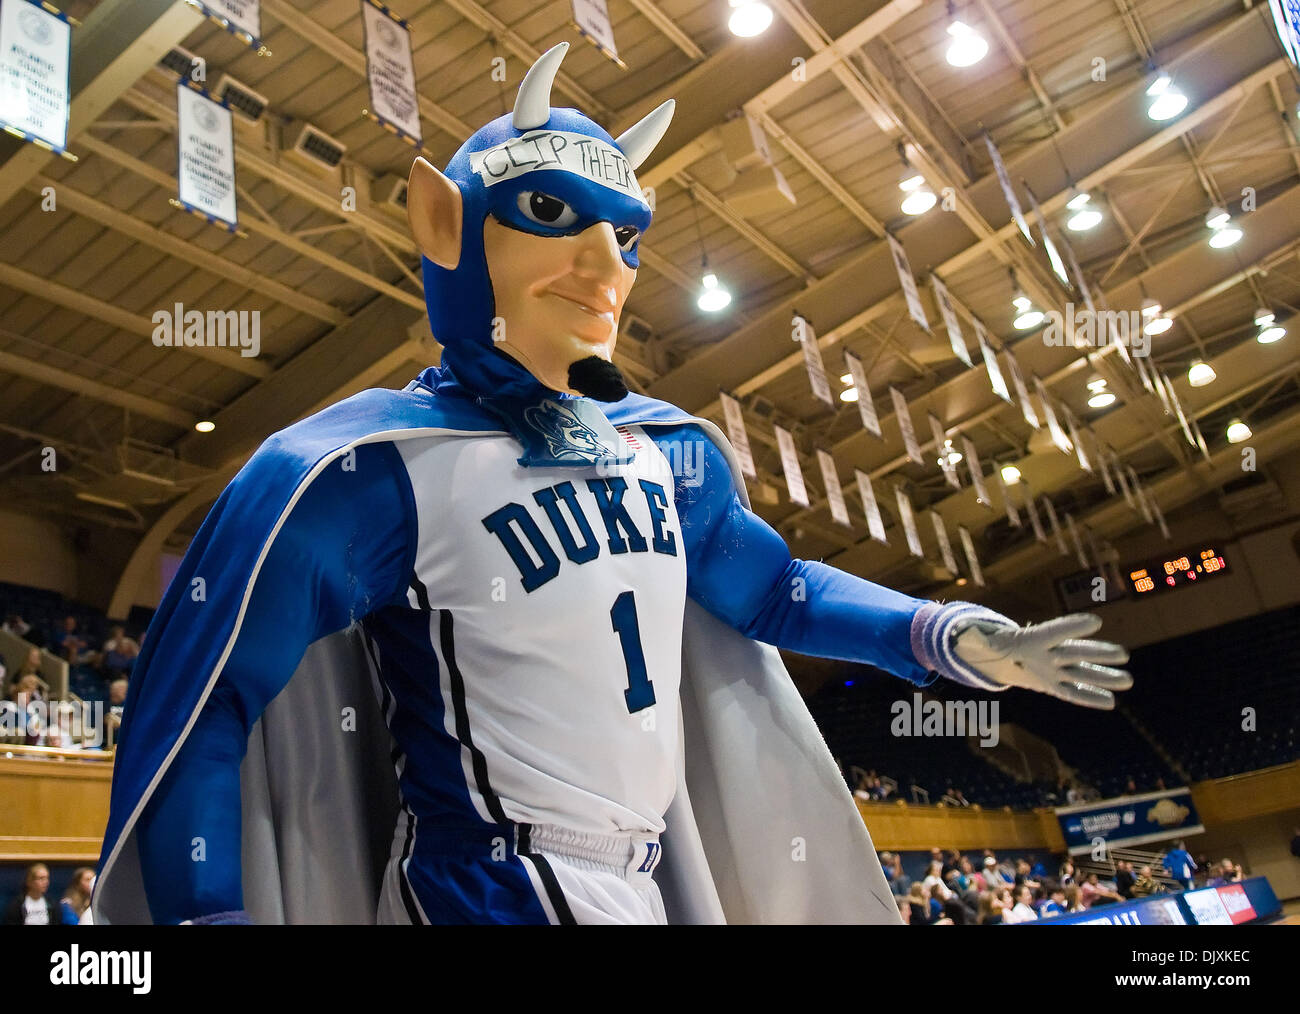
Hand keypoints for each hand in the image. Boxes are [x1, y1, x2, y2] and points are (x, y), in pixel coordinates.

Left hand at [952, 613, 1131, 708]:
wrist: (1001, 655)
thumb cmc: (990, 644)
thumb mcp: (979, 641)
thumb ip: (974, 638)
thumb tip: (961, 634)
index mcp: (1032, 639)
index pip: (1054, 632)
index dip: (1072, 627)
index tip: (1095, 622)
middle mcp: (1049, 653)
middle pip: (1076, 653)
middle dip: (1097, 654)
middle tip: (1122, 654)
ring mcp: (1055, 670)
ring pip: (1082, 674)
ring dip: (1104, 678)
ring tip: (1128, 680)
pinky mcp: (1054, 685)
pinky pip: (1074, 692)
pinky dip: (1090, 698)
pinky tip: (1110, 702)